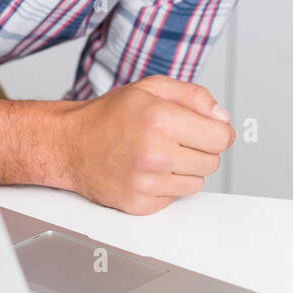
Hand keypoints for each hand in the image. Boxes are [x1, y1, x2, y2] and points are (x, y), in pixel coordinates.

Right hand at [58, 74, 235, 214]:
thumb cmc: (109, 115)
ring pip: (196, 183)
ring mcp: (146, 183)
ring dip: (185, 169)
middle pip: (212, 162)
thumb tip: (223, 117)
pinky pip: (175, 198)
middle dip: (200, 149)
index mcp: (161, 120)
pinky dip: (167, 185)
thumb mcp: (152, 88)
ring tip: (160, 153)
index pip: (222, 137)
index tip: (205, 128)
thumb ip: (194, 96)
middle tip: (176, 138)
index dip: (217, 131)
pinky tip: (148, 170)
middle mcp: (155, 154)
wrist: (69, 144)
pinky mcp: (139, 204)